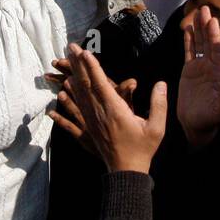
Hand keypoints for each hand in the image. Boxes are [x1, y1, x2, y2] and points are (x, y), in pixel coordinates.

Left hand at [61, 43, 166, 173]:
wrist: (126, 172)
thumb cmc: (142, 149)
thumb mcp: (156, 127)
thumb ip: (159, 104)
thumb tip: (161, 84)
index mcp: (115, 110)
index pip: (100, 83)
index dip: (92, 66)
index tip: (85, 52)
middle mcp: (100, 113)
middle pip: (86, 85)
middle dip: (78, 64)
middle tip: (70, 47)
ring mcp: (92, 123)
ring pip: (79, 97)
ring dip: (71, 79)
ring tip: (64, 64)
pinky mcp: (89, 131)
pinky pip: (74, 116)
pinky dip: (66, 105)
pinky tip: (58, 98)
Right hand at [177, 6, 219, 149]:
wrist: (195, 125)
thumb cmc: (210, 120)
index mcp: (219, 75)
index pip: (217, 52)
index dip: (215, 37)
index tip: (214, 21)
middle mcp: (211, 68)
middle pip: (209, 42)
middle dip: (207, 26)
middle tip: (206, 8)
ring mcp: (200, 68)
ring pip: (200, 43)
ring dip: (199, 28)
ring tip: (198, 11)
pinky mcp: (189, 71)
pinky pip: (189, 51)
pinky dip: (189, 39)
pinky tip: (188, 28)